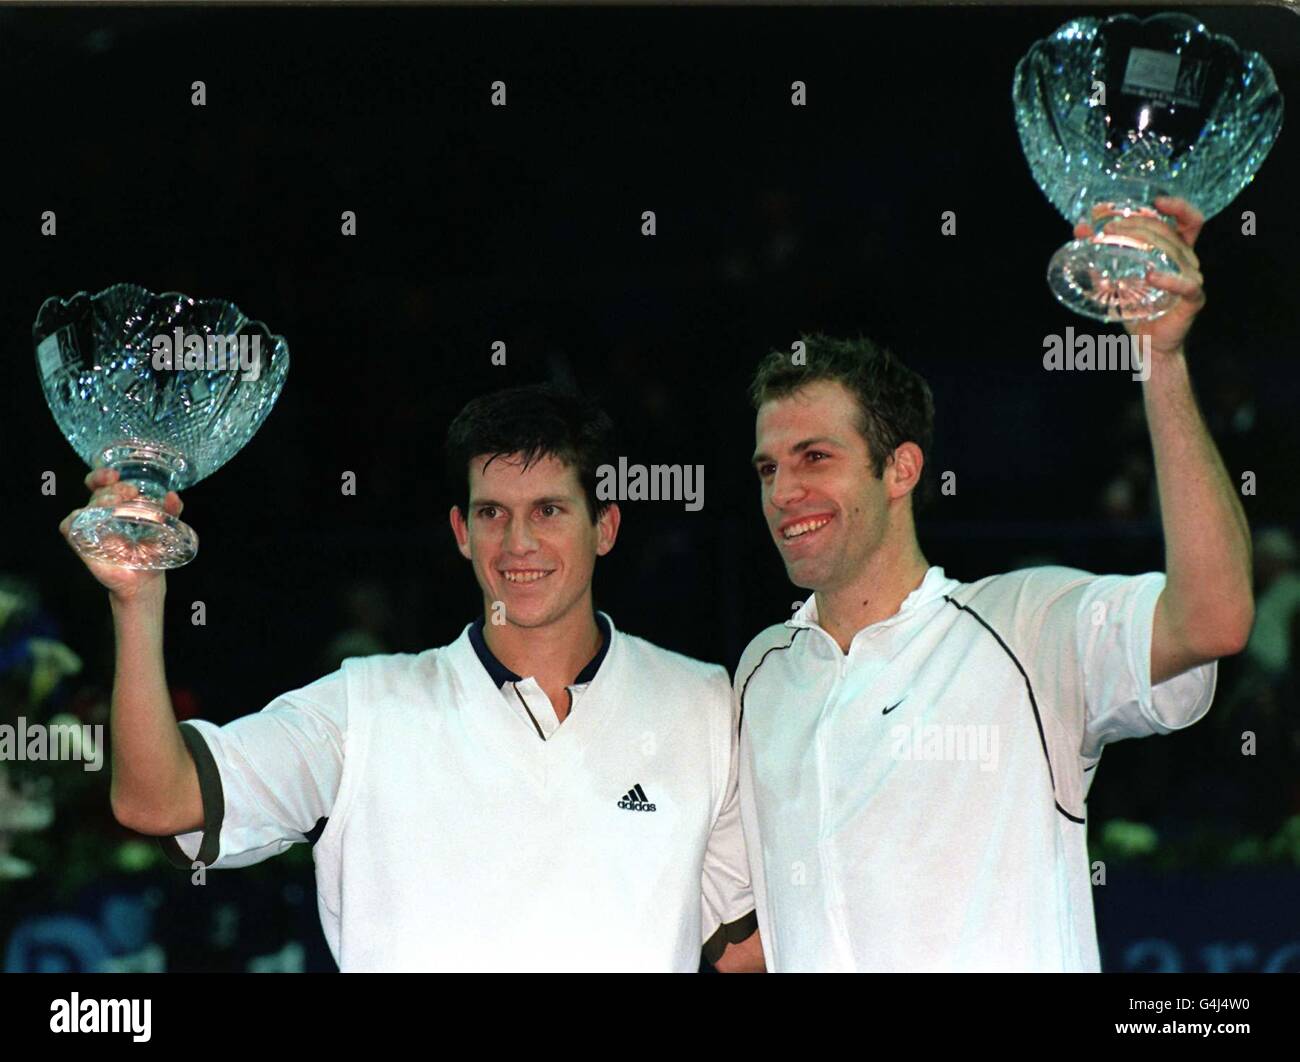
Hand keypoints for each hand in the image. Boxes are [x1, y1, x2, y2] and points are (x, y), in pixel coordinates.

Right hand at [59, 468, 183, 601]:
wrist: (145, 580)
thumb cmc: (151, 553)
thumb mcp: (165, 528)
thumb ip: (171, 511)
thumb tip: (173, 496)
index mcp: (117, 506)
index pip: (102, 483)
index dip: (102, 475)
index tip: (116, 474)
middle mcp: (101, 514)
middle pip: (95, 492)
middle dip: (111, 487)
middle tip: (129, 492)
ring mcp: (90, 528)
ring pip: (84, 505)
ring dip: (99, 500)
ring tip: (115, 504)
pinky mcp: (82, 543)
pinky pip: (69, 526)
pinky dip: (75, 519)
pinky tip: (91, 518)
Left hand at [1073, 195, 1205, 356]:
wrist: (1148, 344)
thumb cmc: (1135, 309)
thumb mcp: (1113, 277)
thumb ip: (1100, 254)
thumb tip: (1080, 230)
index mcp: (1175, 251)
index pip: (1188, 220)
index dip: (1177, 206)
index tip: (1155, 200)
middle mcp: (1188, 261)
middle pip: (1170, 233)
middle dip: (1140, 225)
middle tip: (1111, 228)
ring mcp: (1193, 279)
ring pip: (1177, 252)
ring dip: (1149, 244)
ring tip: (1119, 243)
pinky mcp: (1193, 299)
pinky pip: (1186, 284)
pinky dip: (1169, 278)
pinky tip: (1151, 275)